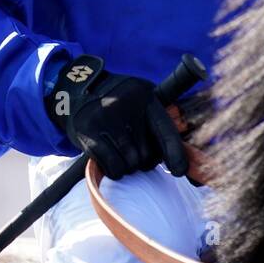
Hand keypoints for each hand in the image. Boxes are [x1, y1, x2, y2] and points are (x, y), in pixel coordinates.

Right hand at [45, 56, 188, 180]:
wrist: (81, 91)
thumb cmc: (121, 105)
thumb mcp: (143, 103)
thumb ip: (159, 127)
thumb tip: (182, 167)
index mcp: (145, 97)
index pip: (165, 130)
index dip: (175, 152)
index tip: (180, 171)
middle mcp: (125, 105)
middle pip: (146, 154)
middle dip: (144, 160)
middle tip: (135, 152)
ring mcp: (105, 119)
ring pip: (130, 164)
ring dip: (129, 167)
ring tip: (123, 154)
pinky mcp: (88, 133)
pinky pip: (112, 167)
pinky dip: (116, 171)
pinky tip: (112, 160)